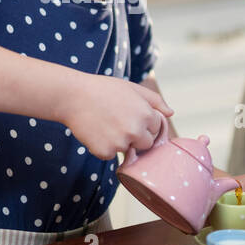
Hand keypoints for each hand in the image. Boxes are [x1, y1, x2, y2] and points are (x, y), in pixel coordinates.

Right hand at [58, 75, 173, 161]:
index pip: (156, 128)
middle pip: (146, 144)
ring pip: (127, 151)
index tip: (129, 114)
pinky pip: (110, 155)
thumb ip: (155, 100)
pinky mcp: (105, 152)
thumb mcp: (132, 88)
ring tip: (105, 124)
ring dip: (119, 142)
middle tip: (117, 122)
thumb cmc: (103, 89)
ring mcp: (121, 143)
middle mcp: (136, 131)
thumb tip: (171, 113)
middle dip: (136, 136)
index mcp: (146, 115)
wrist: (73, 96)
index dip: (144, 122)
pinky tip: (96, 132)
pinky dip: (103, 147)